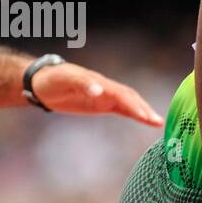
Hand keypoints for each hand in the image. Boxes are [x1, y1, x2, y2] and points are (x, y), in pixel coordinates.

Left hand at [30, 63, 163, 126]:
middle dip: (144, 109)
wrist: (42, 82)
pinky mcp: (102, 103)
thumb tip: (99, 90)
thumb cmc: (52, 79)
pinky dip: (135, 114)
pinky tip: (146, 120)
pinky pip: (123, 108)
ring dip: (144, 112)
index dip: (132, 104)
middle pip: (130, 98)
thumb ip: (82, 84)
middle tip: (158, 122)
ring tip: (159, 123)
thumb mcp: (64, 80)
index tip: (143, 116)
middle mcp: (106, 87)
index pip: (120, 93)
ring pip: (130, 102)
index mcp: (99, 81)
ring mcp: (105, 95)